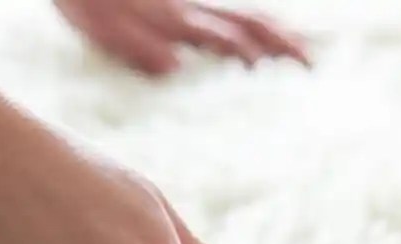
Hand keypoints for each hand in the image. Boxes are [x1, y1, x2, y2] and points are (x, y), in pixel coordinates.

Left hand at [55, 0, 310, 75]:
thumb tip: (175, 68)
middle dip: (282, 41)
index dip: (258, 57)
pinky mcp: (180, 4)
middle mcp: (190, 9)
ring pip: (242, 12)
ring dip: (274, 30)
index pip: (228, 39)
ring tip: (300, 47)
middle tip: (312, 62)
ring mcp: (188, 3)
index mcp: (176, 21)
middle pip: (247, 22)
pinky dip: (251, 20)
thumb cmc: (88, 0)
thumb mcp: (107, 30)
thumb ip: (141, 46)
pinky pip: (227, 9)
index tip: (287, 79)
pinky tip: (258, 32)